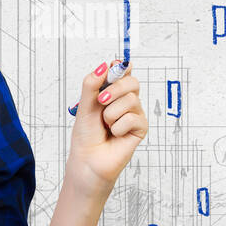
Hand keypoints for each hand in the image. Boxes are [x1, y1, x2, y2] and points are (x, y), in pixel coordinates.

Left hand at [67, 59, 147, 193]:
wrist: (88, 159)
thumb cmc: (86, 135)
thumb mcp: (85, 105)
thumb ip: (92, 84)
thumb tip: (104, 65)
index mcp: (112, 93)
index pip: (123, 72)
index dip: (120, 67)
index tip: (113, 67)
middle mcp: (126, 101)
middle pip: (132, 82)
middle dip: (115, 88)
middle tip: (101, 101)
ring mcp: (135, 114)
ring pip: (131, 100)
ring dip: (111, 114)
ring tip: (106, 125)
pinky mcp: (141, 128)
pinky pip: (133, 118)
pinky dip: (118, 127)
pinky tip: (115, 134)